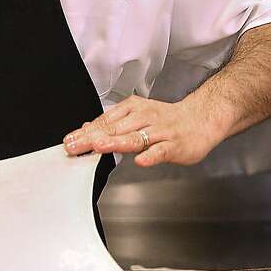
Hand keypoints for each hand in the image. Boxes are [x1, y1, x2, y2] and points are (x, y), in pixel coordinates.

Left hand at [61, 95, 223, 167]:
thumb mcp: (136, 116)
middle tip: (75, 145)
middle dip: (93, 138)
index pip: (105, 121)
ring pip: (136, 137)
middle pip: (115, 129)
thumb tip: (86, 129)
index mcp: (133, 110)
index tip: (69, 140)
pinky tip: (141, 161)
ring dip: (117, 142)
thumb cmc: (166, 120)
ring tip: (100, 146)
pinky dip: (151, 156)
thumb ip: (112, 124)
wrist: (201, 119)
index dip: (86, 132)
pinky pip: (161, 151)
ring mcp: (159, 132)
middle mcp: (144, 118)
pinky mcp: (174, 145)